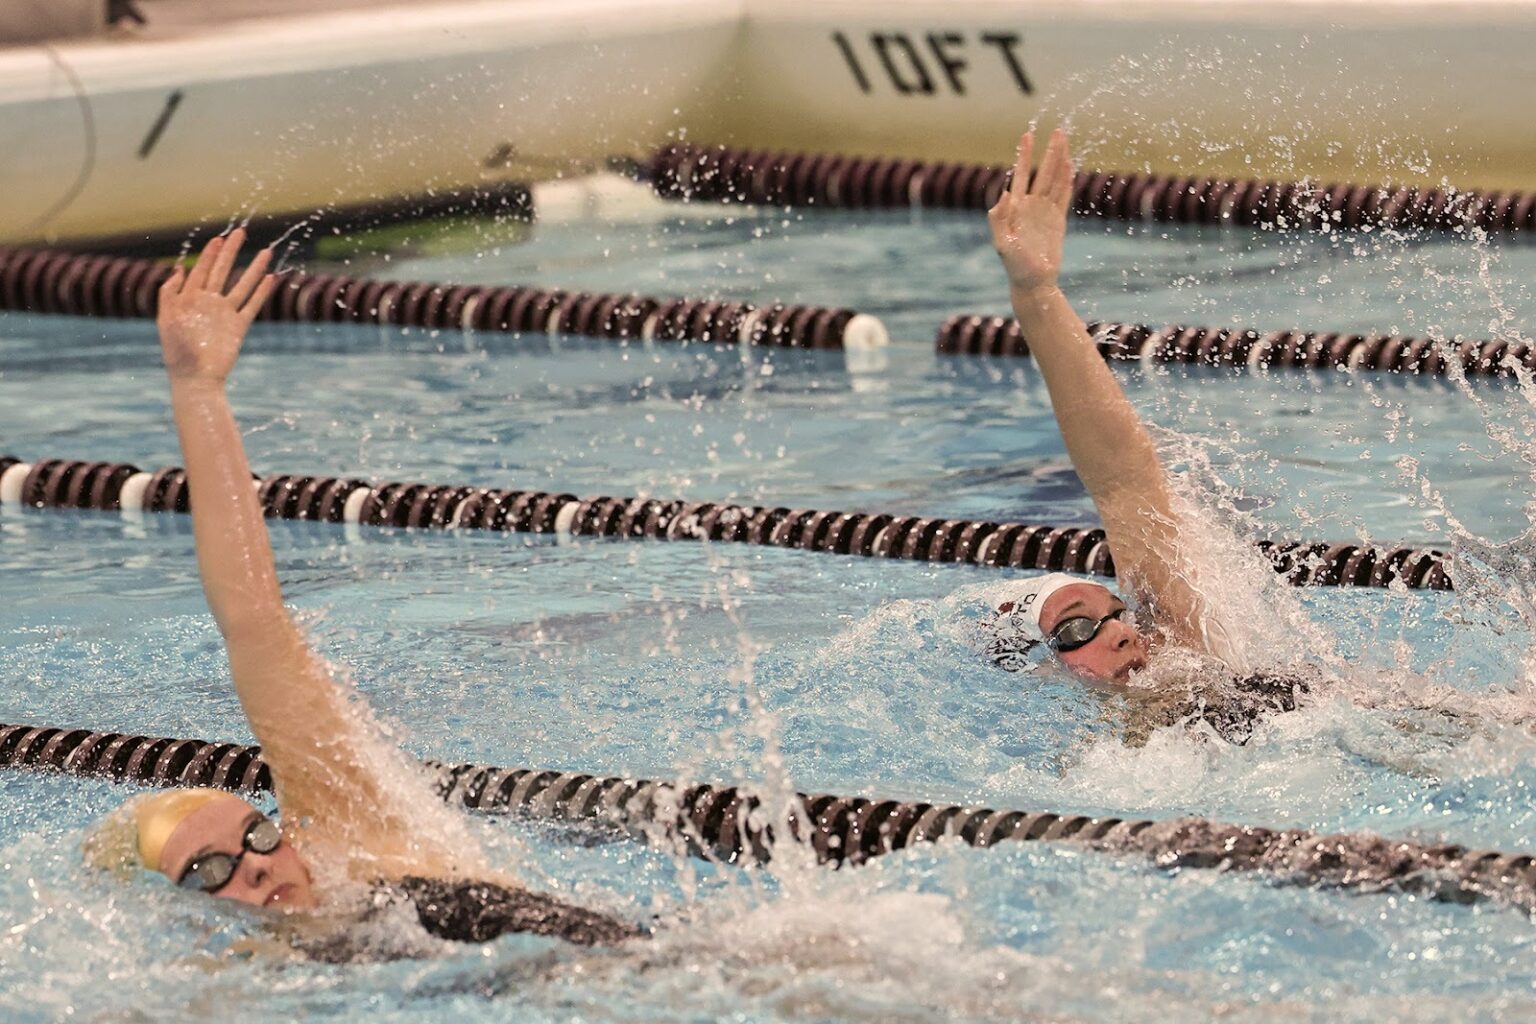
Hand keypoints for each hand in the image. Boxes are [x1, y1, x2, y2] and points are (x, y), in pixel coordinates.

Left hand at [157, 228, 275, 383]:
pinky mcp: (238, 327)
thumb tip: (179, 269)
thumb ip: (170, 294)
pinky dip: (262, 292)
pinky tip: (270, 279)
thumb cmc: (177, 352)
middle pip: (223, 271)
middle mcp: (210, 303)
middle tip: (240, 232)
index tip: (219, 238)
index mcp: (190, 299)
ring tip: (266, 251)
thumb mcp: (167, 319)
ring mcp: (225, 314)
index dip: (210, 254)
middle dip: (231, 252)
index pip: (202, 270)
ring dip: (253, 268)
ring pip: (242, 285)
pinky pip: (252, 305)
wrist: (196, 378)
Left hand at [987, 129, 1073, 294]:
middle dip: (1049, 152)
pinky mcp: (1057, 221)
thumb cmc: (1015, 266)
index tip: (1027, 135)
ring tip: (1065, 142)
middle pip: (1042, 173)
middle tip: (1058, 131)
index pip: (1021, 175)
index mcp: (1015, 208)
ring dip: (1060, 162)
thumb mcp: (1003, 244)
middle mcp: (1030, 207)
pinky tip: (1070, 167)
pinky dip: (1067, 182)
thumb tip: (1004, 195)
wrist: (1033, 282)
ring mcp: (1044, 213)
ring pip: (1055, 181)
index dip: (1025, 155)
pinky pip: (1063, 197)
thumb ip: (1000, 220)